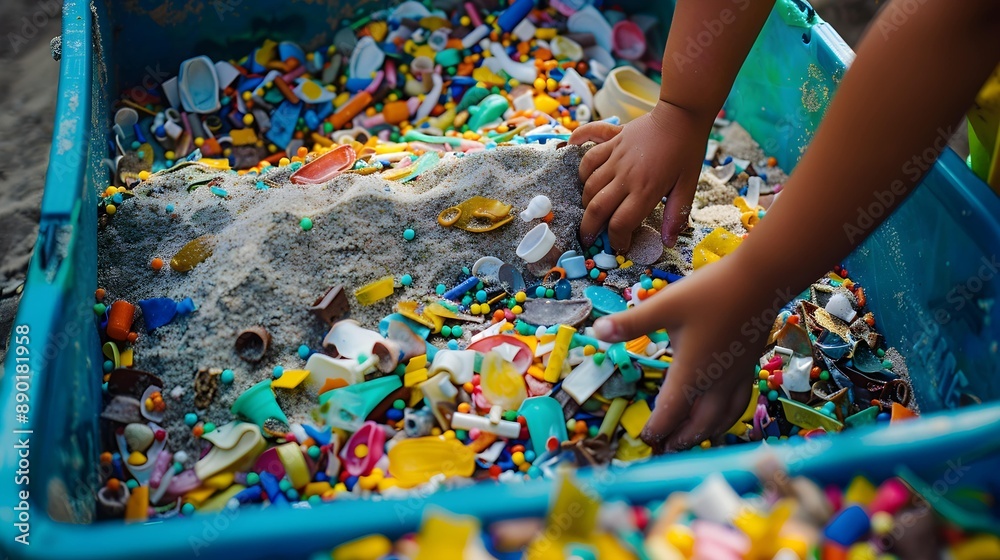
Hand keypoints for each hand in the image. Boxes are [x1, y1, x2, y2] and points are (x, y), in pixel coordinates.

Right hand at [570, 101, 712, 251]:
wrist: (680, 115)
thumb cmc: (686, 152)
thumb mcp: (688, 186)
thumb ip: (677, 215)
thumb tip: (668, 242)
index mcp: (645, 190)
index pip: (620, 223)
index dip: (616, 239)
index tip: (619, 244)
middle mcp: (625, 176)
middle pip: (596, 208)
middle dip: (589, 228)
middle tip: (589, 237)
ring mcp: (615, 157)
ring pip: (588, 185)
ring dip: (586, 202)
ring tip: (592, 210)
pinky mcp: (611, 142)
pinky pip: (588, 156)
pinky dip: (581, 168)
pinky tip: (581, 175)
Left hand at [593, 255, 765, 452]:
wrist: (760, 279)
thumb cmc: (710, 292)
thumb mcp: (664, 305)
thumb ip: (631, 322)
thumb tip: (596, 331)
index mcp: (692, 373)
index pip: (672, 412)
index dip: (658, 428)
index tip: (646, 439)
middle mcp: (717, 382)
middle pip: (701, 423)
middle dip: (683, 438)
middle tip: (668, 449)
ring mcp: (737, 375)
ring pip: (725, 417)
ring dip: (708, 432)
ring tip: (697, 439)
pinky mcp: (750, 365)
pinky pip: (740, 402)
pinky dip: (729, 415)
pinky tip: (726, 409)